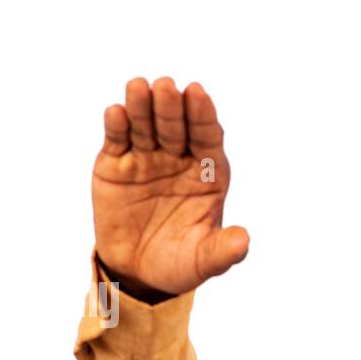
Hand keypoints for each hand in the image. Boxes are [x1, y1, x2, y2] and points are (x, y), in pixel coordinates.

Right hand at [92, 77, 248, 297]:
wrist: (137, 273)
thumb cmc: (179, 263)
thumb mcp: (204, 262)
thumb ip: (223, 250)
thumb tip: (244, 240)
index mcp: (207, 174)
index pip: (208, 138)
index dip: (203, 116)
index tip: (198, 94)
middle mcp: (179, 159)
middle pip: (177, 126)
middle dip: (172, 107)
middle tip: (166, 86)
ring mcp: (146, 158)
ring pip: (146, 125)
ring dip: (142, 105)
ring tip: (139, 87)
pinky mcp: (116, 163)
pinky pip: (117, 139)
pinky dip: (116, 125)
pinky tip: (116, 113)